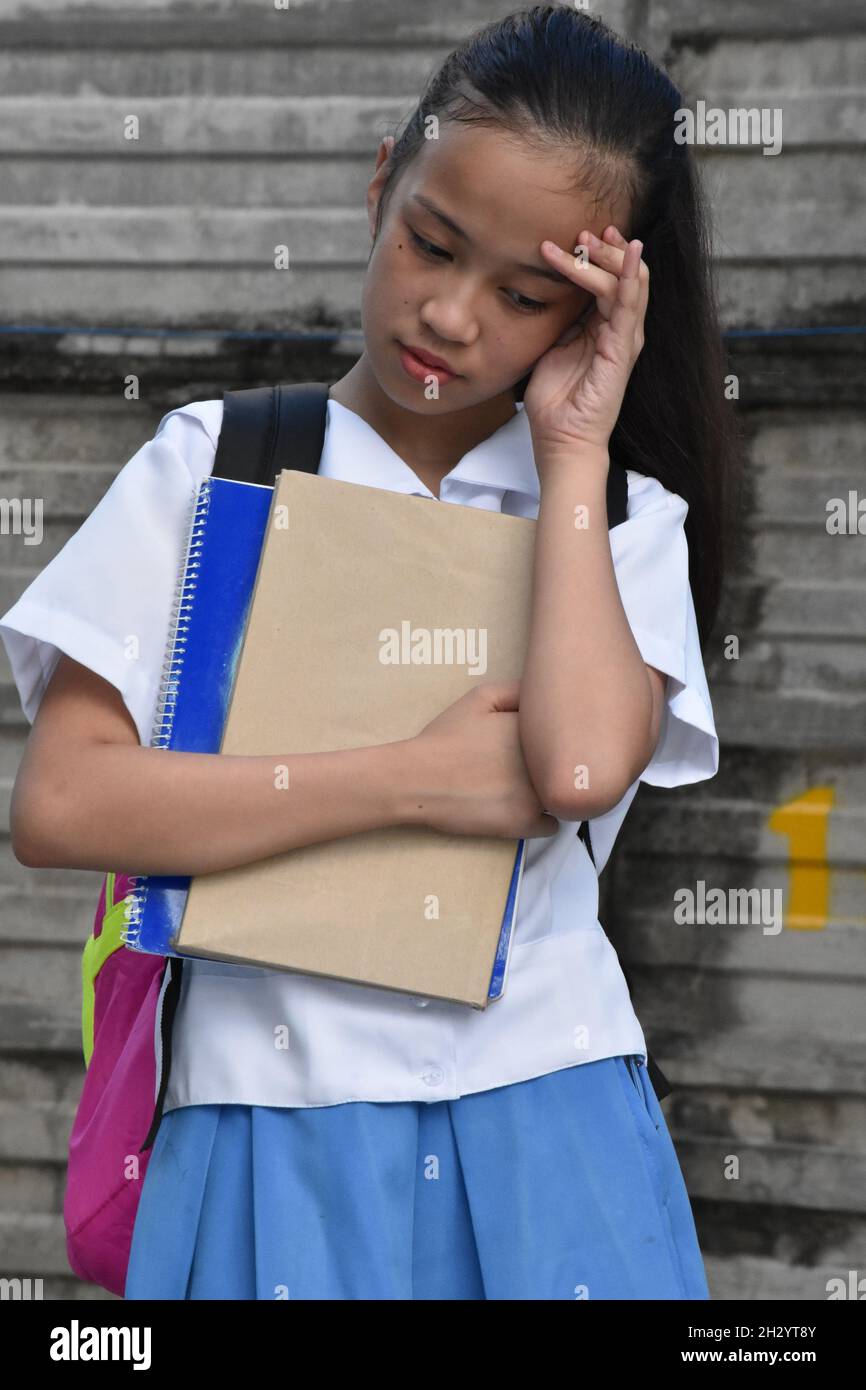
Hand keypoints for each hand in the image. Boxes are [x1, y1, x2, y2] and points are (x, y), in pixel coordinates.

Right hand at [402, 681, 558, 839]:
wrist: (418, 779)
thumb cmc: (447, 737)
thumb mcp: (480, 697)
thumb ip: (518, 690)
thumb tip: (547, 693)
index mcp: (537, 731)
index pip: (571, 734)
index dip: (558, 741)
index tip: (544, 745)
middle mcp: (544, 761)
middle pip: (571, 768)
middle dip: (557, 767)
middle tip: (532, 770)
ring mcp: (537, 795)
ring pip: (564, 797)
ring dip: (552, 795)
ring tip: (527, 792)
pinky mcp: (525, 823)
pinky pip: (552, 825)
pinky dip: (541, 821)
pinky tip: (521, 811)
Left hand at [522, 226, 648, 466]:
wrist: (560, 439)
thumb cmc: (556, 401)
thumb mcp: (554, 348)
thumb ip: (562, 322)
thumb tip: (553, 293)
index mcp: (604, 330)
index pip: (610, 283)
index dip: (600, 256)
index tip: (581, 235)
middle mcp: (620, 332)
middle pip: (622, 277)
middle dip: (605, 249)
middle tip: (584, 231)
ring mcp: (624, 341)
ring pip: (627, 285)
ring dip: (611, 257)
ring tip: (592, 237)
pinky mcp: (622, 351)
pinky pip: (629, 308)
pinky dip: (632, 279)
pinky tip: (631, 256)